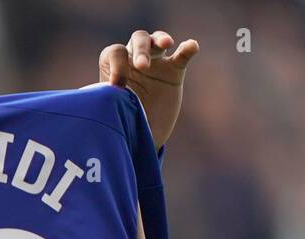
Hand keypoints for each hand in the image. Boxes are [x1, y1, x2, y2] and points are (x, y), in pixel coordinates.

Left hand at [98, 31, 197, 147]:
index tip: (116, 86)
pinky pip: (182, 54)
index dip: (116, 64)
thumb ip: (113, 100)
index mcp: (116, 68)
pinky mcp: (174, 71)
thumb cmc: (123, 121)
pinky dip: (188, 48)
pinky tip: (192, 47)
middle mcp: (135, 60)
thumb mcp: (114, 112)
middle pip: (138, 39)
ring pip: (157, 40)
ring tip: (166, 44)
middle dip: (141, 50)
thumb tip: (113, 101)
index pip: (114, 52)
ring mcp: (156, 63)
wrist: (142, 134)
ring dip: (160, 38)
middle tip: (142, 67)